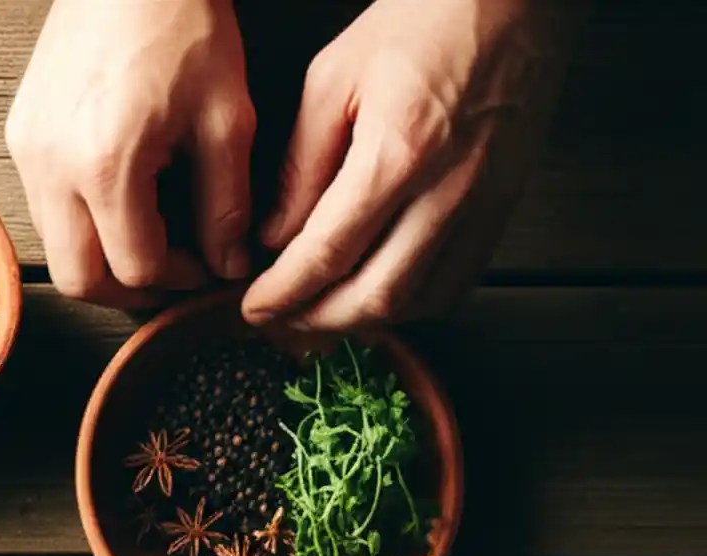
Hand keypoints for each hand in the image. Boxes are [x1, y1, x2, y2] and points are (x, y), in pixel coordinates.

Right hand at [6, 0, 255, 306]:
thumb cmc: (183, 28)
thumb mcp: (225, 119)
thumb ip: (227, 206)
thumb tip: (227, 265)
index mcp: (107, 164)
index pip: (135, 267)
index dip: (179, 278)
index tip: (207, 263)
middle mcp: (52, 166)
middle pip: (78, 278)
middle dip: (129, 289)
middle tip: (169, 272)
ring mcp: (27, 150)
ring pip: (56, 246)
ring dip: (101, 256)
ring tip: (148, 234)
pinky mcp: (19, 133)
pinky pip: (43, 205)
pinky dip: (80, 219)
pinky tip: (119, 195)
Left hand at [243, 0, 578, 328]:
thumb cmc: (423, 20)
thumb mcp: (334, 78)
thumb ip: (301, 165)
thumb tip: (275, 234)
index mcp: (398, 153)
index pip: (327, 253)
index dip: (283, 293)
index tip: (252, 307)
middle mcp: (448, 190)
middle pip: (376, 297)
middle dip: (317, 321)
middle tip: (279, 322)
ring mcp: (485, 204)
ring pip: (420, 301)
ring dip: (363, 321)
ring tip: (320, 315)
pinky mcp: (506, 205)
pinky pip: (459, 281)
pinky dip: (412, 303)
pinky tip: (378, 295)